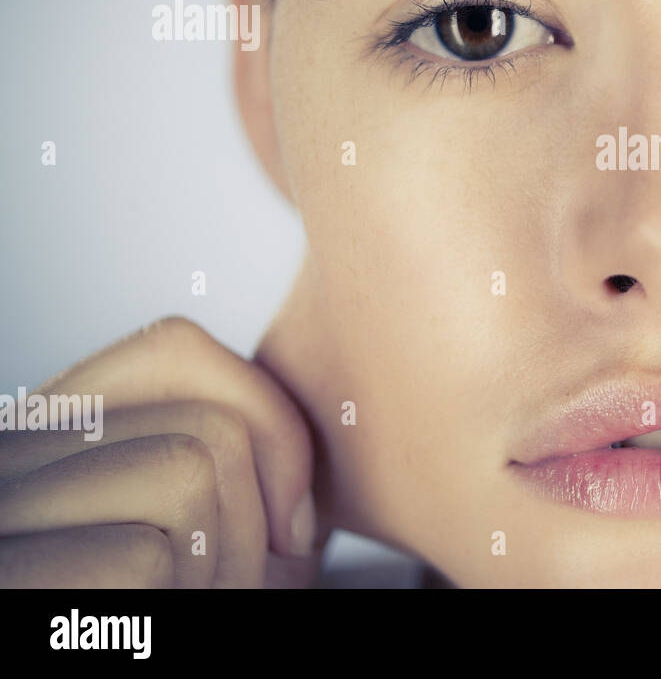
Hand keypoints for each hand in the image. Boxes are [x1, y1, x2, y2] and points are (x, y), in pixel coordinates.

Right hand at [0, 317, 320, 586]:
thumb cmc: (150, 617)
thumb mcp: (198, 536)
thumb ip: (218, 461)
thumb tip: (306, 423)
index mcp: (47, 440)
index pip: (175, 346)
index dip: (267, 419)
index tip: (292, 522)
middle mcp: (8, 464)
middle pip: (206, 421)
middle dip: (263, 519)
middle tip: (244, 592)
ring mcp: (1, 519)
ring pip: (190, 469)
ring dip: (233, 569)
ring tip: (190, 614)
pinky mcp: (10, 583)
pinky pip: (150, 550)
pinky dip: (186, 605)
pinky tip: (148, 638)